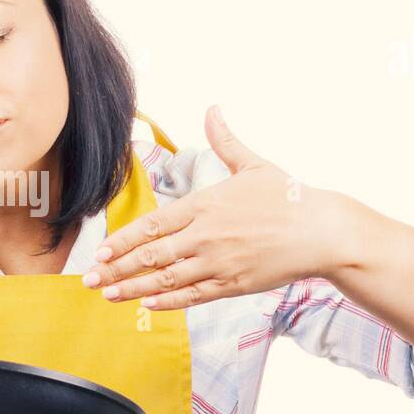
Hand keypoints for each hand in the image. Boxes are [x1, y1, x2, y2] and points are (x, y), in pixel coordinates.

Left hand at [81, 105, 352, 309]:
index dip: (122, 240)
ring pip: (167, 280)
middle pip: (151, 256)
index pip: (152, 225)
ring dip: (133, 289)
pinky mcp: (234, 285)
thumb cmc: (289, 197)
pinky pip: (193, 297)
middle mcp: (206, 236)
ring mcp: (219, 263)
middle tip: (90, 280)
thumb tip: (213, 108)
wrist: (324, 231)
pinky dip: (168, 302)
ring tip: (108, 295)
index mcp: (205, 205)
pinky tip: (147, 305)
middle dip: (117, 269)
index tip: (100, 251)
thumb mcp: (254, 164)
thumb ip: (225, 140)